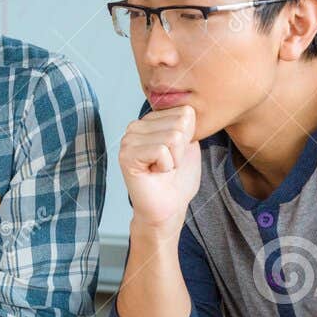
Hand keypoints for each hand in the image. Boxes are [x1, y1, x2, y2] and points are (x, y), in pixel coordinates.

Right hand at [118, 105, 201, 232]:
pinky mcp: (127, 155)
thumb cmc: (177, 180)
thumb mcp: (189, 145)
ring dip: (174, 159)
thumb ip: (188, 124)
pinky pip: (161, 150)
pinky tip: (155, 174)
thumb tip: (189, 108)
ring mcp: (128, 139)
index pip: (184, 112)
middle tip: (168, 164)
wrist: (168, 208)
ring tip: (161, 169)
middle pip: (179, 123)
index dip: (188, 138)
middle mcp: (136, 126)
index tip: (176, 154)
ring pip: (172, 137)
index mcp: (150, 120)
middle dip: (181, 149)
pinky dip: (165, 166)